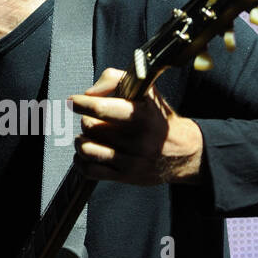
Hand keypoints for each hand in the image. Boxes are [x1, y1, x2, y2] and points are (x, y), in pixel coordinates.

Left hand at [70, 68, 203, 184]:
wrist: (184, 152)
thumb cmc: (159, 118)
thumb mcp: (147, 91)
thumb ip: (116, 80)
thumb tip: (89, 93)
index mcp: (142, 116)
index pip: (102, 108)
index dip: (82, 103)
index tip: (73, 100)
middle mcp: (137, 140)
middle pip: (91, 127)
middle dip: (87, 120)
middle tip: (92, 119)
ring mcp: (131, 161)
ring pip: (87, 149)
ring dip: (81, 141)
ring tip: (87, 137)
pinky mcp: (125, 177)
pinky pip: (90, 171)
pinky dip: (81, 161)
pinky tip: (87, 154)